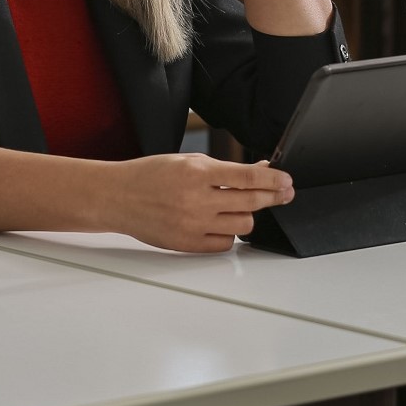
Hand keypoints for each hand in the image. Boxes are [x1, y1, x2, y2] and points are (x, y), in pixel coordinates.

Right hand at [97, 154, 292, 252]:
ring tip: (240, 206)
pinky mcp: (188, 244)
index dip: (273, 180)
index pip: (248, 178)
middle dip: (273, 197)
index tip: (287, 181)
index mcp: (197, 172)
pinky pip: (225, 244)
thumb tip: (258, 172)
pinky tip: (222, 223)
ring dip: (247, 214)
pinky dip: (229, 233)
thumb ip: (223, 170)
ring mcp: (193, 224)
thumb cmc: (150, 175)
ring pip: (243, 225)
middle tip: (284, 193)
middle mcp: (197, 199)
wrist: (118, 197)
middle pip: (251, 202)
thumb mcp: (187, 161)